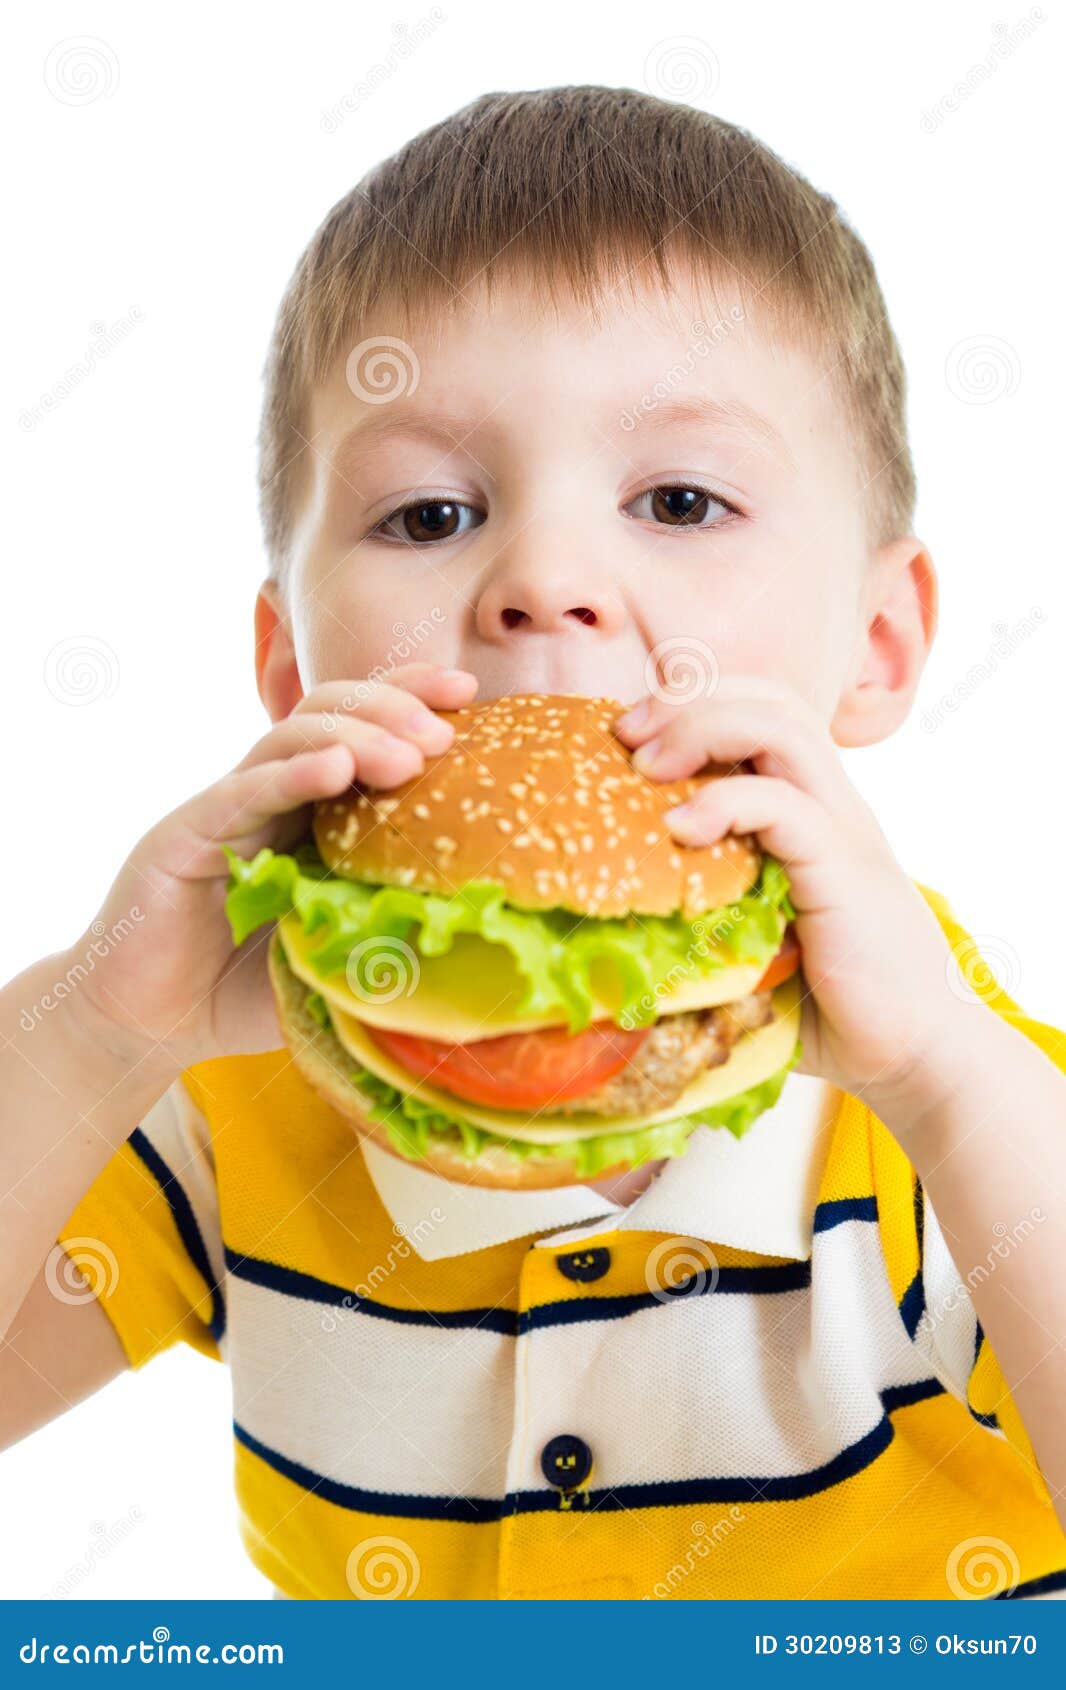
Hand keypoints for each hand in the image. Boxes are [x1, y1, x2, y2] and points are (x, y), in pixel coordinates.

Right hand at [68, 664, 477, 1072]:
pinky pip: (243, 791)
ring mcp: (229, 807)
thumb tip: (485, 938)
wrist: (151, 1024)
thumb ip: (395, 935)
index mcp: (314, 809)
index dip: (413, 698)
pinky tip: (334, 768)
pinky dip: (291, 774)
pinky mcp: (186, 834)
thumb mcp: (341, 958)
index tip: (470, 696)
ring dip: (356, 734)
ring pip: (291, 735)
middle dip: (394, 707)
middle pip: (332, 710)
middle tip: (445, 734)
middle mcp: (272, 793)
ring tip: (408, 756)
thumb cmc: (249, 989)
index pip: (365, 726)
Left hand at [615, 678, 964, 1122]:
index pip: (763, 711)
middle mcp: (834, 807)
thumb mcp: (756, 946)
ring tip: (646, 767)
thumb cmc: (832, 1010)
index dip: (694, 704)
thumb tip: (609, 938)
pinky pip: (788, 805)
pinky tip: (680, 829)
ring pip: (783, 728)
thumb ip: (706, 919)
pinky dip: (727, 801)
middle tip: (626, 736)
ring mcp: (845, 833)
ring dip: (702, 729)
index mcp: (814, 812)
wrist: (920, 1056)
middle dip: (687, 701)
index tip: (628, 738)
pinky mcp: (846, 873)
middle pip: (770, 699)